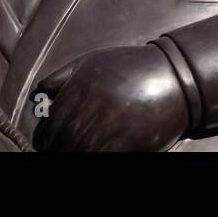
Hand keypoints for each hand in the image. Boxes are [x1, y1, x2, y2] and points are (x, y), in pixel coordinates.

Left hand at [33, 45, 189, 150]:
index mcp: (82, 82)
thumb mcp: (95, 61)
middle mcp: (92, 100)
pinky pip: (101, 154)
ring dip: (74, 153)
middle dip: (59, 148)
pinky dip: (94, 155)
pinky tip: (98, 153)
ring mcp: (110, 119)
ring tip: (75, 154)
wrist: (176, 75)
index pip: (54, 118)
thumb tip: (41, 91)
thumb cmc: (133, 67)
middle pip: (64, 136)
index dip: (48, 136)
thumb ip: (65, 75)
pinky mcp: (127, 136)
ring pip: (80, 148)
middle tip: (60, 152)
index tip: (48, 144)